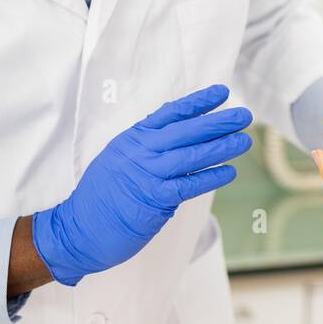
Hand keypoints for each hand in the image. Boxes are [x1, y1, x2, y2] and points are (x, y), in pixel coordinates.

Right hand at [33, 84, 252, 285]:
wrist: (78, 230)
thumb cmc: (101, 196)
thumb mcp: (118, 158)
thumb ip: (146, 147)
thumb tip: (180, 140)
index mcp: (132, 139)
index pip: (170, 114)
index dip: (198, 102)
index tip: (221, 92)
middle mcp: (140, 153)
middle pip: (186, 131)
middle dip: (218, 122)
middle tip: (244, 115)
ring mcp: (147, 175)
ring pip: (192, 156)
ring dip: (222, 147)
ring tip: (244, 141)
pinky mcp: (154, 200)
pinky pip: (189, 185)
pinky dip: (211, 177)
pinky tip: (229, 172)